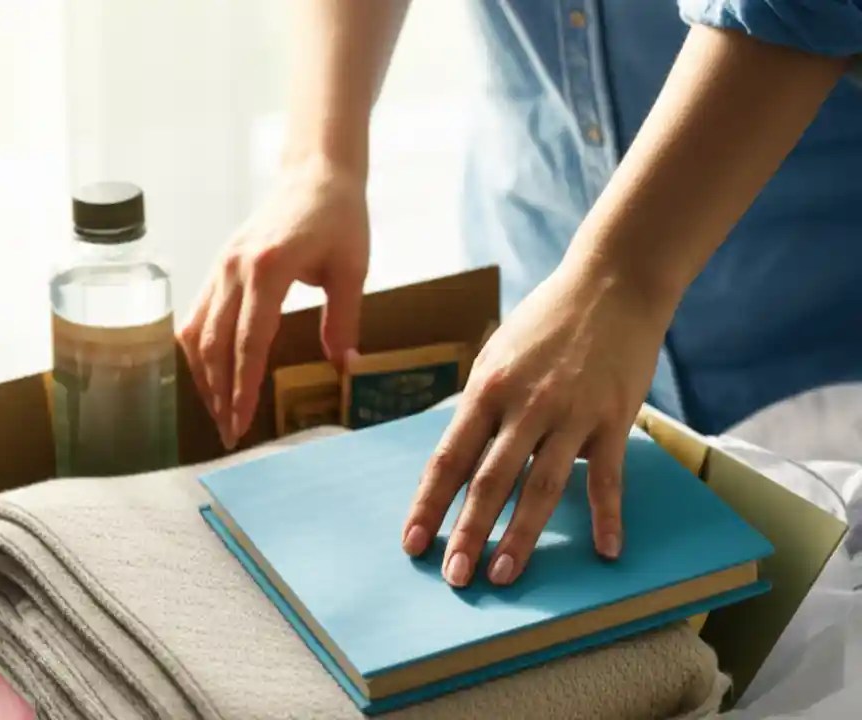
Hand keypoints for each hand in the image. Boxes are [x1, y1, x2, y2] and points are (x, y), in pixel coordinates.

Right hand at [178, 160, 368, 448]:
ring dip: (204, 377)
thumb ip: (344, 320)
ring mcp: (220, 266)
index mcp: (268, 268)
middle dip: (219, 394)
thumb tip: (344, 367)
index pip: (248, 341)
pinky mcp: (217, 267)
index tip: (241, 423)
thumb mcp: (352, 268)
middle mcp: (234, 269)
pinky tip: (209, 376)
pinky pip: (196, 316)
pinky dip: (198, 351)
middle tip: (229, 433)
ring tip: (218, 412)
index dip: (242, 387)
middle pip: (214, 344)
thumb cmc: (340, 218)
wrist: (315, 173)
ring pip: (197, 333)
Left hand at [400, 261, 673, 586]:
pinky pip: (609, 476)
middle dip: (468, 532)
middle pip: (489, 479)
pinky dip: (608, 515)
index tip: (412, 542)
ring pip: (542, 485)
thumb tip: (458, 461)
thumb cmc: (545, 323)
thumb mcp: (495, 356)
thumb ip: (479, 409)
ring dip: (520, 535)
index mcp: (486, 389)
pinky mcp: (614, 417)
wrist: (611, 282)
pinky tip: (606, 550)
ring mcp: (570, 413)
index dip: (428, 504)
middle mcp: (524, 404)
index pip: (449, 458)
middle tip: (454, 576)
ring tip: (503, 575)